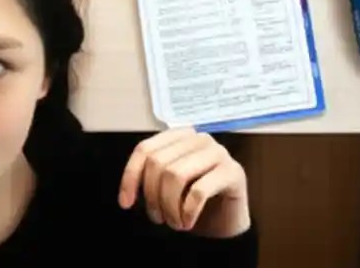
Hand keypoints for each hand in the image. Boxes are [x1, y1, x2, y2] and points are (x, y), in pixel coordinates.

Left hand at [118, 127, 250, 237]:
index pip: (145, 149)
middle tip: (158, 218)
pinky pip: (199, 191)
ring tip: (174, 223)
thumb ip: (150, 177)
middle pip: (158, 163)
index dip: (131, 177)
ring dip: (170, 207)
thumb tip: (126, 194)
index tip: (125, 203)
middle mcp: (199, 139)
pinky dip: (188, 212)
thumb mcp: (166, 186)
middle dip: (153, 197)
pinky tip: (188, 222)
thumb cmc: (193, 202)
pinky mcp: (233, 172)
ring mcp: (218, 153)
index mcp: (179, 136)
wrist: (227, 221)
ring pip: (176, 175)